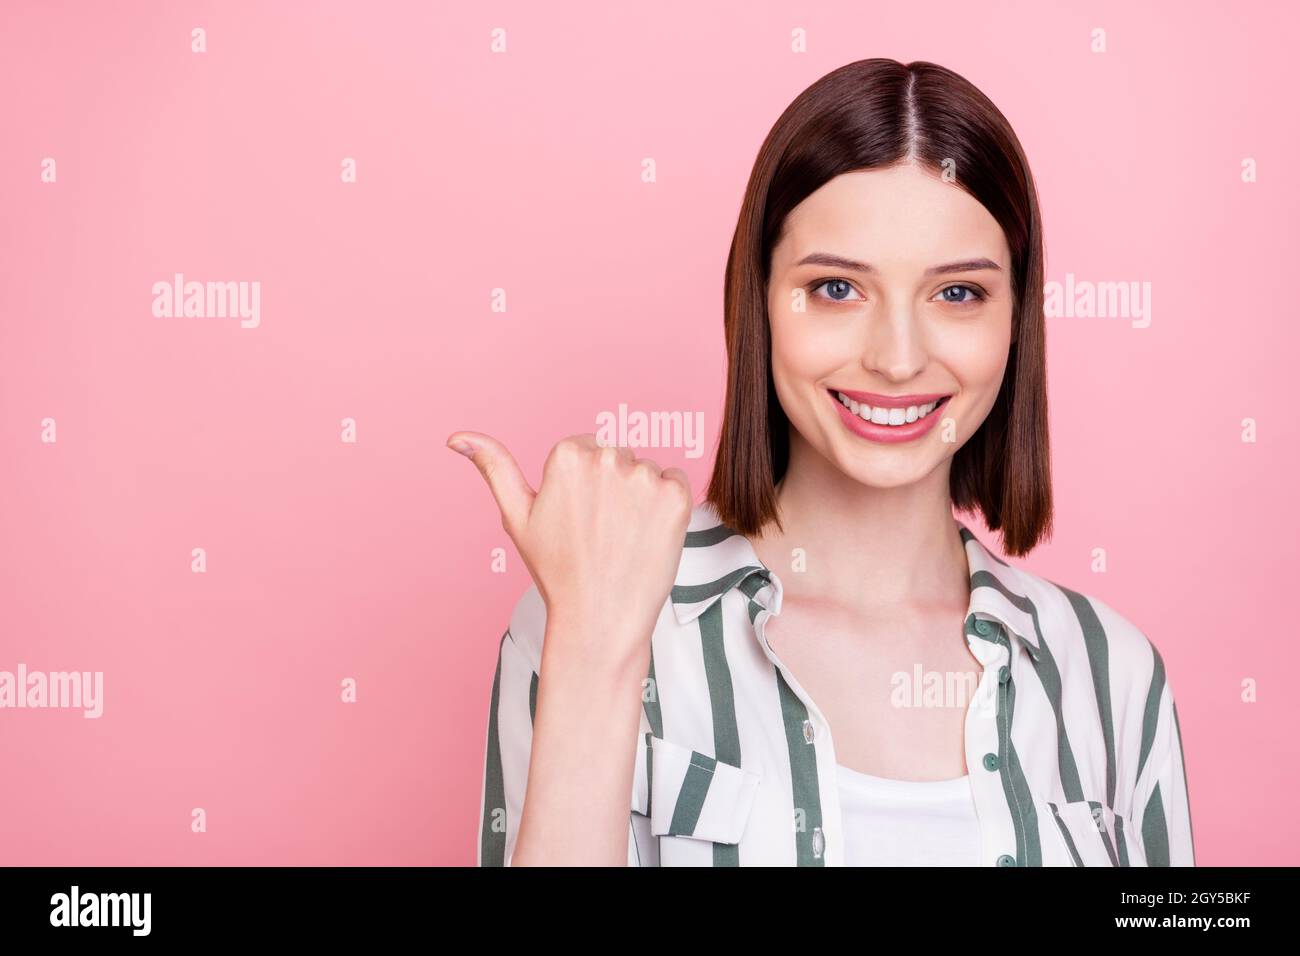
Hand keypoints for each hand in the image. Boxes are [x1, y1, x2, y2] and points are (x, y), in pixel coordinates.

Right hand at [447, 431, 692, 660]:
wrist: (600, 618)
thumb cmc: (557, 570)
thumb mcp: (517, 517)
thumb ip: (494, 467)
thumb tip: (456, 436)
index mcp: (568, 454)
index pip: (588, 451)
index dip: (585, 488)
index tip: (580, 519)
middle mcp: (607, 457)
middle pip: (619, 458)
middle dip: (614, 488)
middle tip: (602, 533)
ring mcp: (645, 477)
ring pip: (647, 472)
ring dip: (641, 498)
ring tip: (624, 538)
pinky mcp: (676, 496)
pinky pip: (675, 482)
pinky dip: (667, 507)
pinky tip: (648, 536)